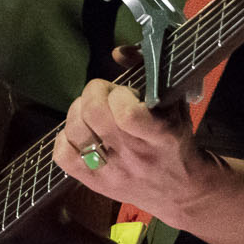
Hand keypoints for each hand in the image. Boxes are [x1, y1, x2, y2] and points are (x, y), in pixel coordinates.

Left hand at [52, 77, 220, 221]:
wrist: (181, 192)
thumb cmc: (176, 141)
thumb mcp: (175, 105)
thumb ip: (151, 73)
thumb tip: (118, 51)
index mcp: (160, 136)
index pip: (125, 113)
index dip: (118, 94)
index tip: (125, 93)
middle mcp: (134, 156)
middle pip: (93, 115)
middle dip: (94, 93)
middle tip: (104, 95)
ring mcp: (112, 172)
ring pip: (75, 132)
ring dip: (78, 111)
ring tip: (91, 112)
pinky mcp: (95, 183)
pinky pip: (62, 156)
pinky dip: (64, 138)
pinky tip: (81, 133)